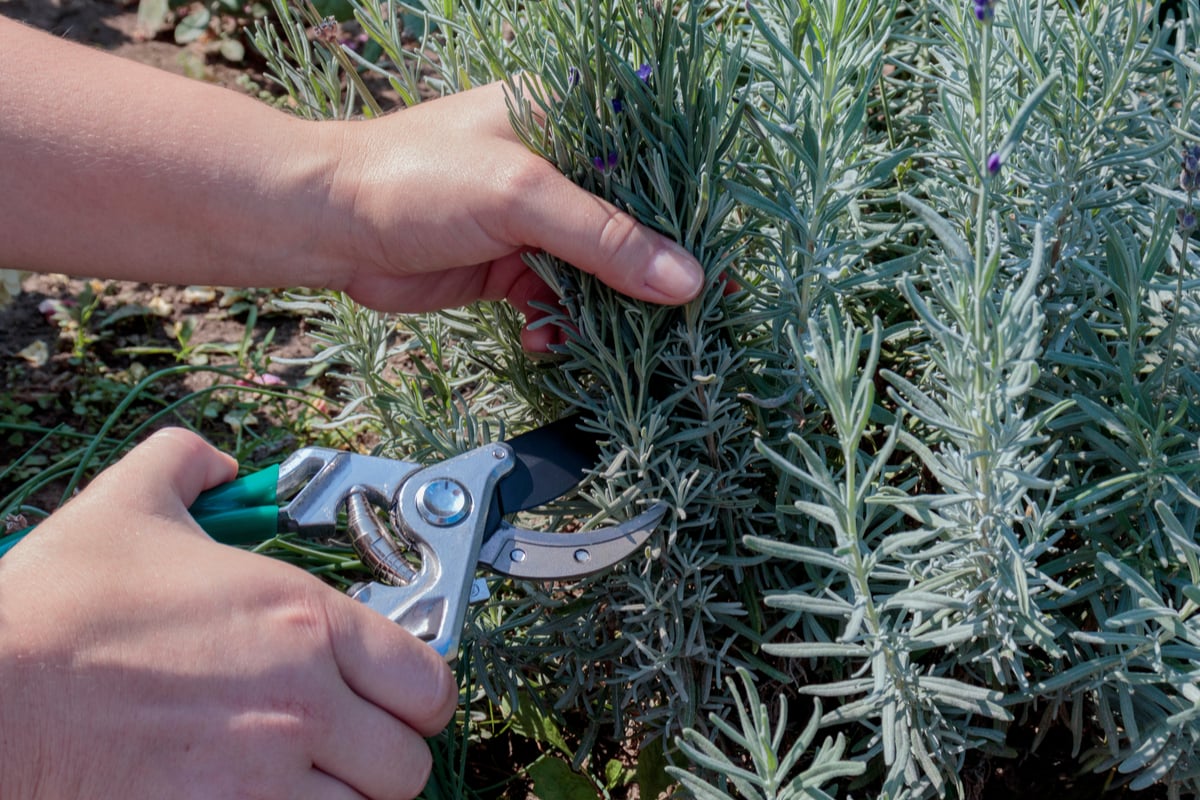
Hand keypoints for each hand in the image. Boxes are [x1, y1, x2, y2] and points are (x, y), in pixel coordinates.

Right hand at [0, 429, 456, 799]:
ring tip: (306, 783)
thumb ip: (188, 465)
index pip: (427, 682)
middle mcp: (304, 700)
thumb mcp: (128, 504)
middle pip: (407, 764)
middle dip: (383, 758)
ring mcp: (267, 780)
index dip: (419, 697)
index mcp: (303, 619)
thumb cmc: (54, 610)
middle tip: (348, 749)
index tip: (396, 701)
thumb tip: (215, 463)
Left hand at [324, 81, 703, 348]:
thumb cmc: (415, 178)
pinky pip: (557, 299)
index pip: (651, 162)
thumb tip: (683, 280)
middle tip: (682, 319)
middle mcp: (556, 165)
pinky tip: (547, 339)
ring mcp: (532, 219)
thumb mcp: (521, 196)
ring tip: (615, 342)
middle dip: (649, 274)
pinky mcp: (509, 263)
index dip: (689, 211)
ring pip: (596, 271)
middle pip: (629, 224)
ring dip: (605, 309)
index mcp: (566, 115)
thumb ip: (605, 239)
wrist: (328, 225)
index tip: (720, 261)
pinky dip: (560, 324)